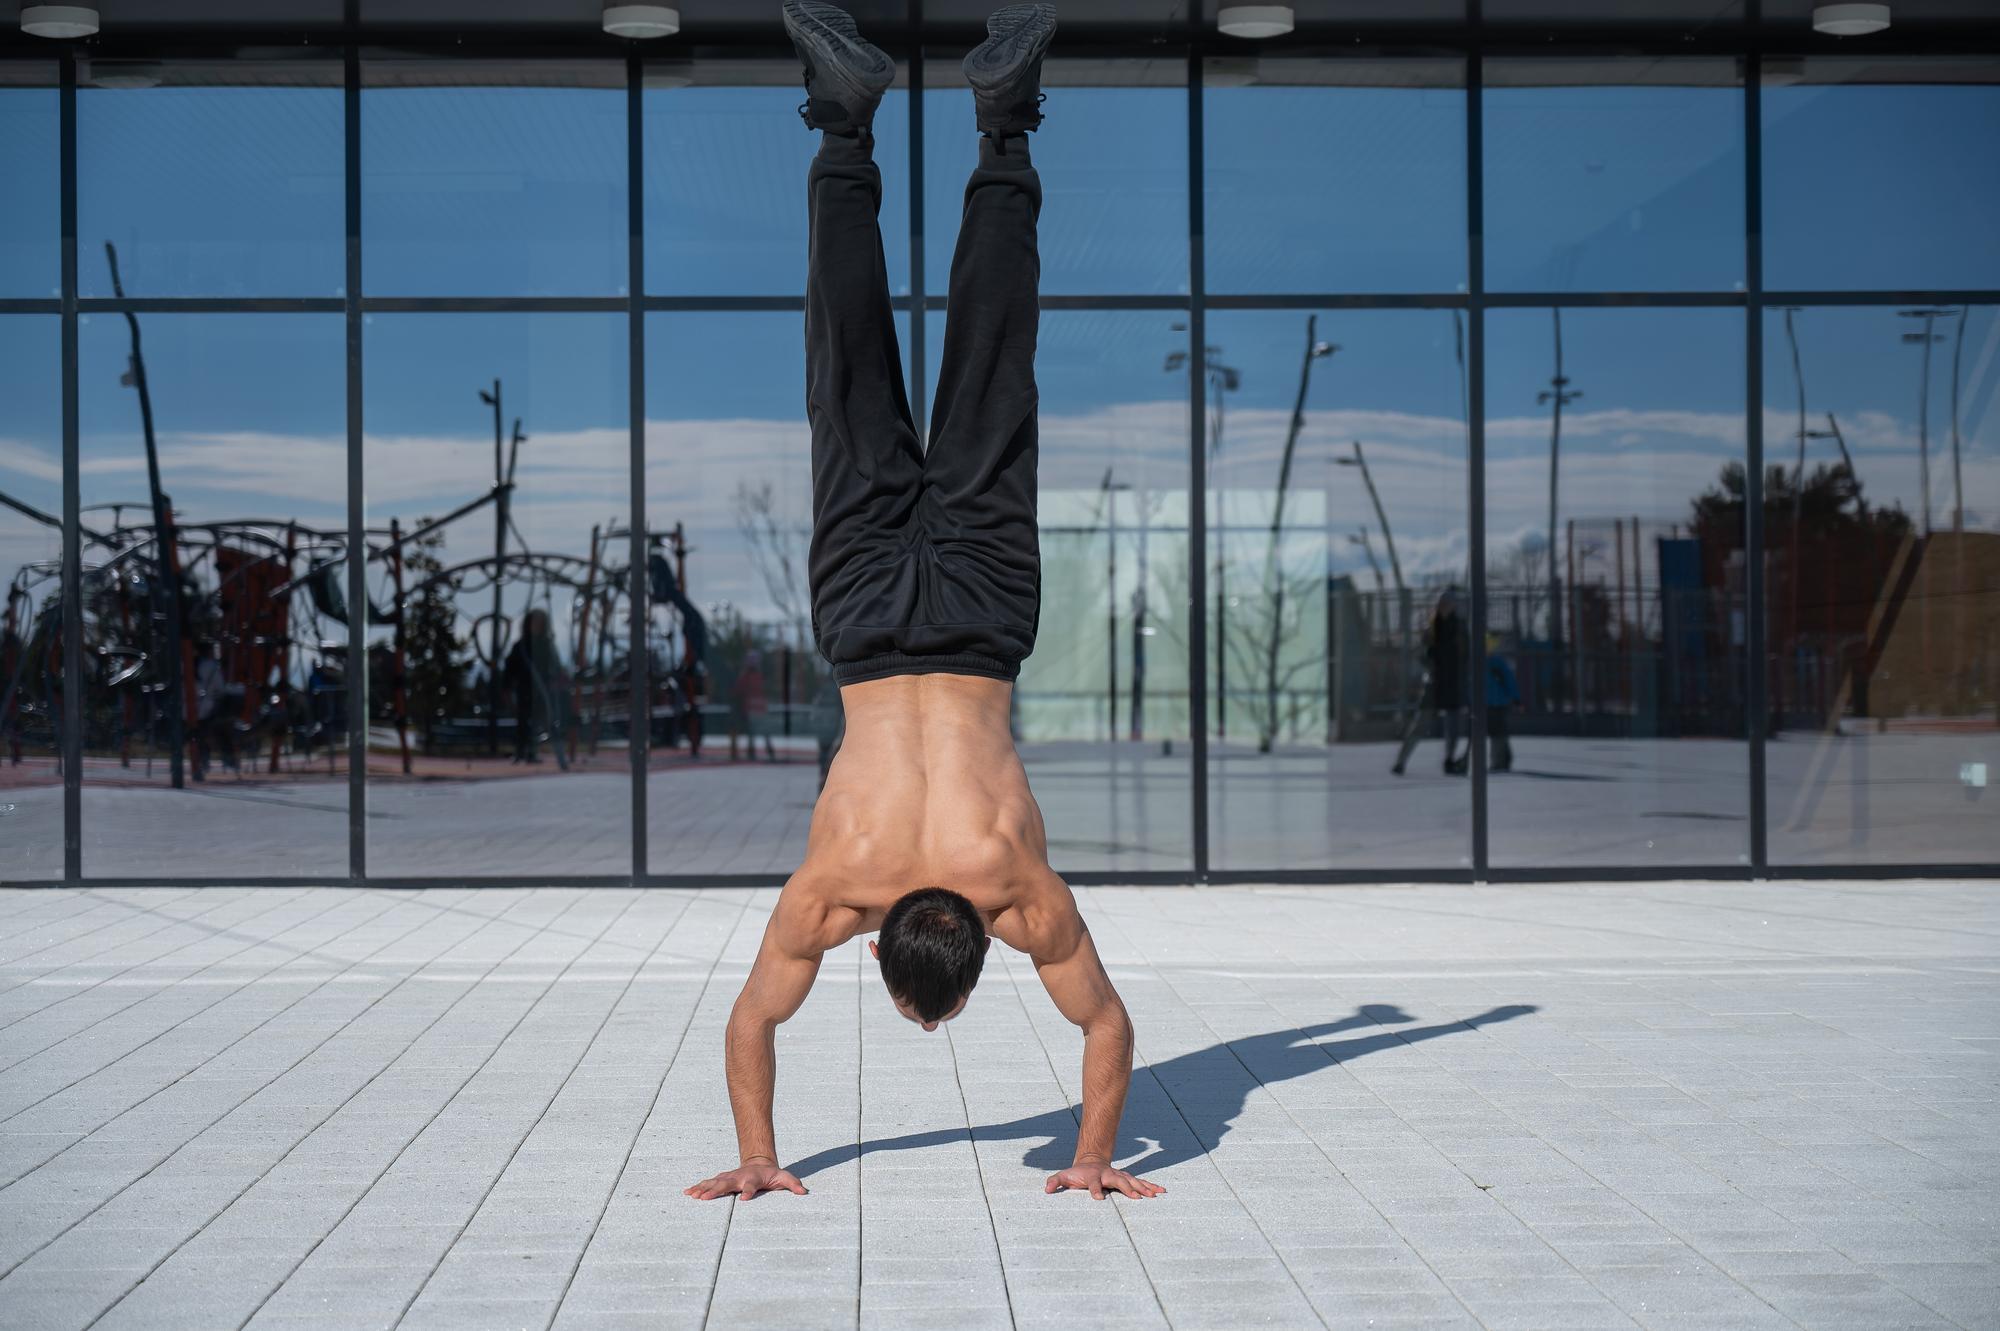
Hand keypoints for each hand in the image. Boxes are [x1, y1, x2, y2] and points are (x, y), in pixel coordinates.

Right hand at [684, 1159, 806, 1200]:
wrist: (758, 1163)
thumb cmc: (771, 1175)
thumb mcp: (783, 1177)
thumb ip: (792, 1183)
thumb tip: (803, 1192)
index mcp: (752, 1179)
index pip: (750, 1186)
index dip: (748, 1191)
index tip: (743, 1199)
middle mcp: (738, 1177)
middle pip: (726, 1184)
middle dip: (716, 1190)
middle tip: (705, 1198)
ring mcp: (729, 1177)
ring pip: (714, 1182)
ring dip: (703, 1188)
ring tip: (692, 1195)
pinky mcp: (722, 1179)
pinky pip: (709, 1183)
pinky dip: (699, 1187)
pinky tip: (688, 1192)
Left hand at [1044, 1160, 1164, 1199]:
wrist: (1091, 1161)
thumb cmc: (1077, 1173)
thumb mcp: (1064, 1176)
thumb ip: (1056, 1181)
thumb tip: (1046, 1189)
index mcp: (1094, 1176)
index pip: (1094, 1183)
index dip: (1095, 1190)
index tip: (1098, 1198)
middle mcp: (1108, 1175)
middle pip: (1118, 1181)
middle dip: (1127, 1189)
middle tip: (1137, 1198)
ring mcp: (1119, 1176)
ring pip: (1132, 1181)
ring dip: (1143, 1187)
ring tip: (1155, 1194)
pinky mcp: (1126, 1179)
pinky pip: (1140, 1182)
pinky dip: (1150, 1186)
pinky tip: (1161, 1191)